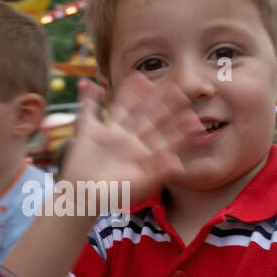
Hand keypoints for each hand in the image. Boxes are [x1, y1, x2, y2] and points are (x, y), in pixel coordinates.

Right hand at [59, 75, 202, 204]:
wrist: (82, 199)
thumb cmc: (112, 196)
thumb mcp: (138, 184)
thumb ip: (157, 172)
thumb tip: (178, 163)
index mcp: (140, 153)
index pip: (162, 135)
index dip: (177, 125)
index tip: (193, 113)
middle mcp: (127, 141)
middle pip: (147, 117)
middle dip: (161, 102)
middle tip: (177, 87)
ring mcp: (108, 135)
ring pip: (122, 108)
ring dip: (131, 93)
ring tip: (141, 77)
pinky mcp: (88, 133)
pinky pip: (88, 111)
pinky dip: (88, 98)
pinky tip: (90, 83)